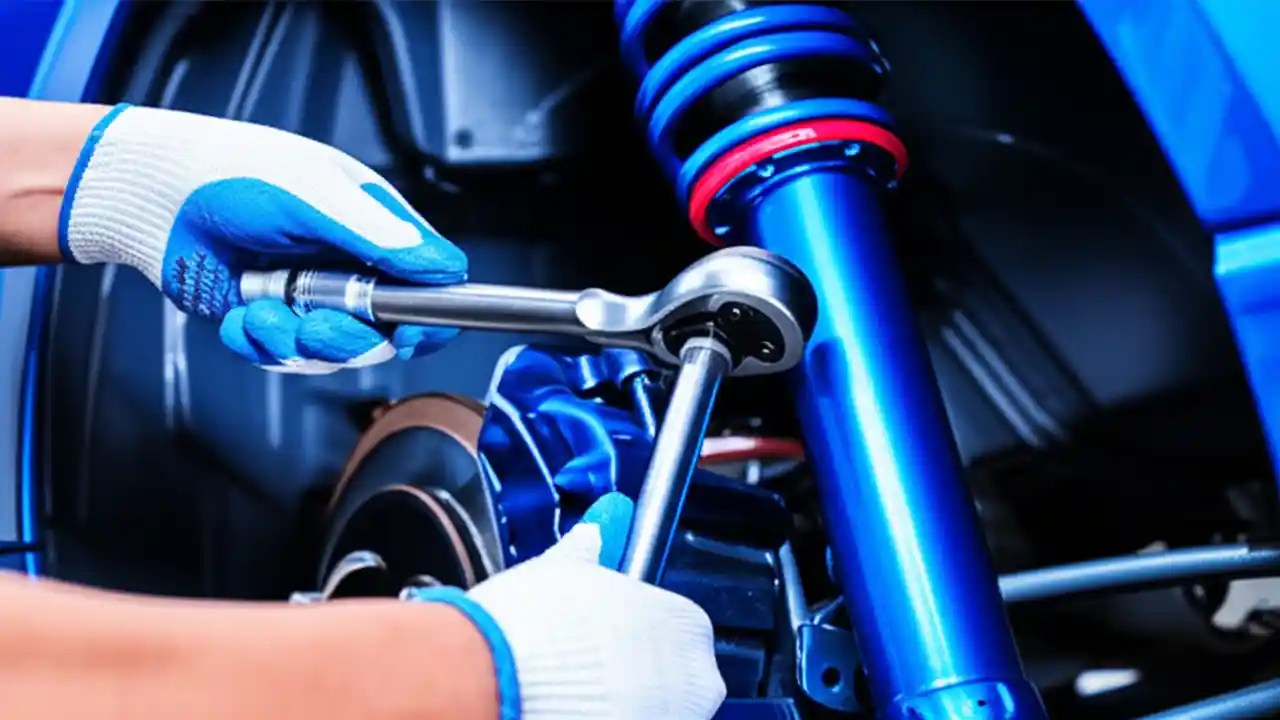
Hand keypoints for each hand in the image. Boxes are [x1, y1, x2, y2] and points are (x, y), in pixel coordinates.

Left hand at [60, 103, 466, 371]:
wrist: (151, 198)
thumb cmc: (230, 174)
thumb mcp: (312, 195)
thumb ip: (377, 235)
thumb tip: (442, 267)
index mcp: (374, 226)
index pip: (429, 282)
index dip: (428, 315)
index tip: (410, 332)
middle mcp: (349, 266)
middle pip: (381, 331)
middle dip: (345, 337)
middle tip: (312, 324)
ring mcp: (310, 296)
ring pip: (332, 350)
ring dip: (293, 340)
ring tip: (258, 311)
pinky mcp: (271, 318)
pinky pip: (282, 355)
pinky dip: (258, 343)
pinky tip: (238, 314)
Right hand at [406, 494, 726, 719]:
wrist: (505, 682)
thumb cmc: (537, 626)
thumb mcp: (563, 573)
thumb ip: (586, 557)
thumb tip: (590, 536)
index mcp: (685, 624)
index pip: (676, 631)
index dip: (635, 636)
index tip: (604, 639)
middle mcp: (696, 678)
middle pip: (674, 678)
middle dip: (638, 678)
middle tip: (587, 672)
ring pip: (657, 710)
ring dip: (627, 705)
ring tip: (575, 696)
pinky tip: (574, 715)